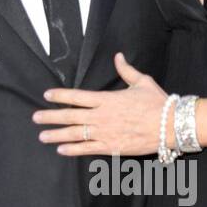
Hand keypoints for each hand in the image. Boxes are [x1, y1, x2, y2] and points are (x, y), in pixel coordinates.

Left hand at [32, 51, 170, 156]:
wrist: (171, 125)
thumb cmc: (158, 103)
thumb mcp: (142, 82)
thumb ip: (126, 70)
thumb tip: (118, 56)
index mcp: (107, 99)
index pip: (77, 96)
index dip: (60, 96)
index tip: (47, 96)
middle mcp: (102, 116)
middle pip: (70, 116)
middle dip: (51, 117)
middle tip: (35, 118)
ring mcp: (105, 133)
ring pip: (75, 134)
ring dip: (57, 135)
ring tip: (43, 136)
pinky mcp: (112, 147)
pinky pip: (87, 149)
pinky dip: (73, 149)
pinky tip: (61, 150)